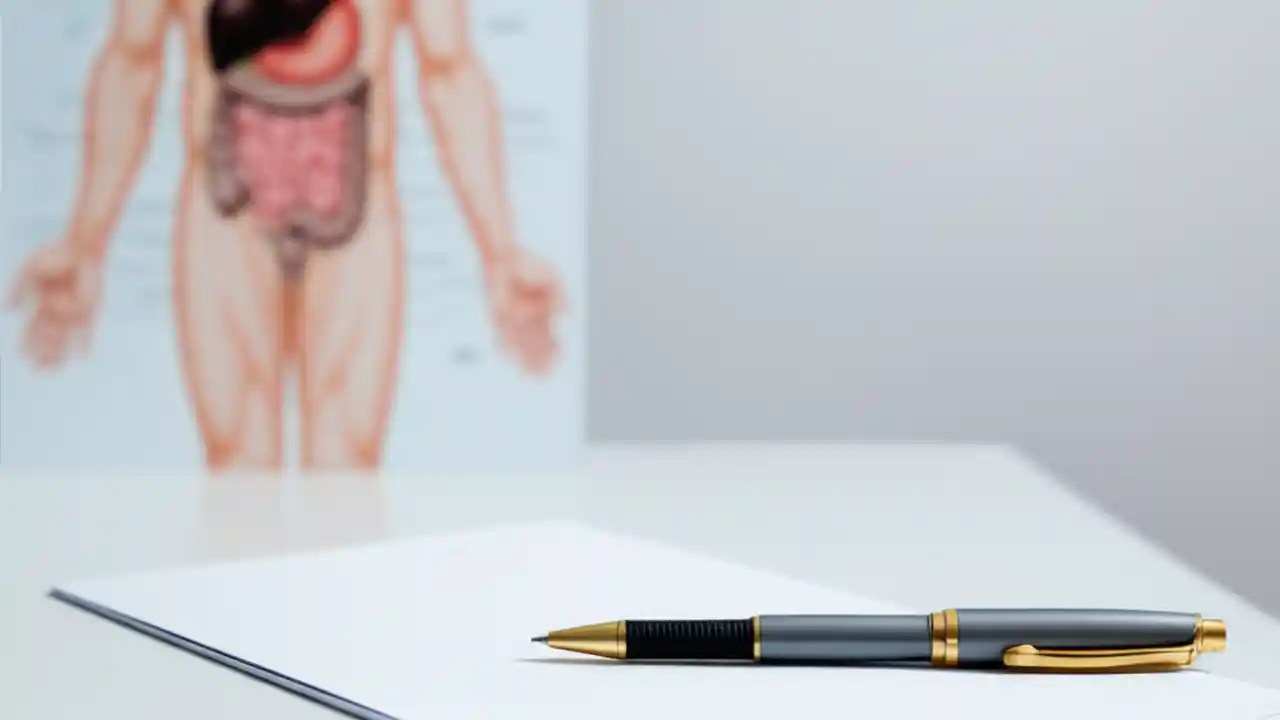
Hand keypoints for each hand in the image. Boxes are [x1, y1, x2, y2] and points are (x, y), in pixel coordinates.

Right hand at [7, 242, 103, 368]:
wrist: (81, 248)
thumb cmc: (54, 255)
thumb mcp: (30, 269)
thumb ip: (17, 288)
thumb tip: (7, 309)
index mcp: (41, 302)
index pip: (33, 328)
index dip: (28, 342)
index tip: (23, 357)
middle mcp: (57, 310)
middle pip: (49, 337)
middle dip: (43, 353)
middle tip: (38, 371)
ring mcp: (75, 310)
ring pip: (65, 337)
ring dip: (59, 352)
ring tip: (53, 369)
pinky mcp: (91, 308)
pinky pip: (87, 329)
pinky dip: (85, 342)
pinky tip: (83, 357)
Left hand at [484, 247, 564, 375]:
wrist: (504, 256)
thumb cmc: (530, 264)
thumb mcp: (553, 278)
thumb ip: (562, 296)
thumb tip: (569, 313)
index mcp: (544, 312)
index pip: (552, 337)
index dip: (556, 350)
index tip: (560, 361)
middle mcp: (528, 319)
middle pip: (536, 346)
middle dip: (541, 361)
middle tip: (545, 377)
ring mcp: (512, 318)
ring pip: (520, 345)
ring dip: (525, 360)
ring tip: (530, 376)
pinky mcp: (496, 315)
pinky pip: (500, 335)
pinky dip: (503, 346)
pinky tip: (507, 359)